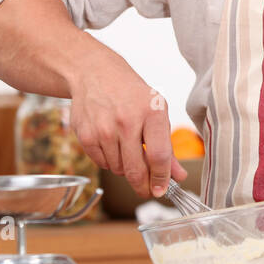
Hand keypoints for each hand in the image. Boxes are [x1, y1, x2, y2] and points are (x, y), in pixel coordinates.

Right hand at [65, 47, 186, 198]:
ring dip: (125, 169)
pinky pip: (101, 164)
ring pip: (118, 169)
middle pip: (136, 169)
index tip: (162, 190)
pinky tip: (111, 144)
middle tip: (147, 190)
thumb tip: (178, 176)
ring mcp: (103, 129)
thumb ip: (167, 147)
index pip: (159, 156)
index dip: (161, 179)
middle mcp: (126, 121)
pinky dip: (109, 161)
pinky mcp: (85, 135)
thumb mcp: (156, 112)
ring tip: (127, 149)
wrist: (95, 74)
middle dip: (143, 186)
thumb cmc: (130, 93)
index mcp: (151, 113)